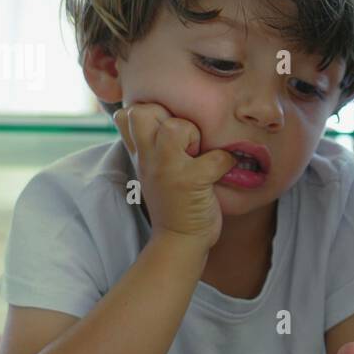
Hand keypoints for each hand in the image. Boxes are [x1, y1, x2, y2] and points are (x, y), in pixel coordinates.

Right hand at [112, 101, 236, 248]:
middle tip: (182, 141)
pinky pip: (216, 156)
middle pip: (144, 112)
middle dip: (168, 117)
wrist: (179, 240)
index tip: (164, 131)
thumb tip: (164, 113)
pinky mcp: (193, 182)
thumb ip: (150, 143)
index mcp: (140, 154)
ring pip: (176, 127)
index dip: (149, 112)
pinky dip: (225, 161)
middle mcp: (149, 159)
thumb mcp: (151, 169)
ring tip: (197, 154)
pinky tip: (221, 172)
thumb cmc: (173, 201)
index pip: (128, 114)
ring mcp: (170, 170)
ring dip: (192, 134)